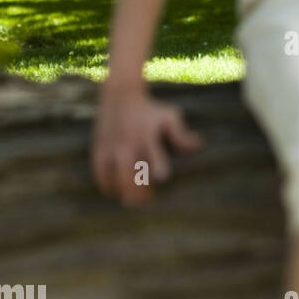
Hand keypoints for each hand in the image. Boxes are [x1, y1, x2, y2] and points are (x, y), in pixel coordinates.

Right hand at [92, 86, 202, 205]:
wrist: (120, 96)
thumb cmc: (151, 111)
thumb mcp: (170, 116)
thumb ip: (181, 134)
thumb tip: (199, 146)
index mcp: (148, 135)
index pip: (153, 152)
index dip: (157, 165)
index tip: (161, 178)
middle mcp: (129, 142)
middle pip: (130, 170)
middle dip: (137, 188)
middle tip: (144, 202)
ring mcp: (112, 146)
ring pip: (114, 173)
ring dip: (121, 190)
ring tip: (129, 201)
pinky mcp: (100, 148)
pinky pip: (99, 170)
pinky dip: (105, 183)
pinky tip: (112, 192)